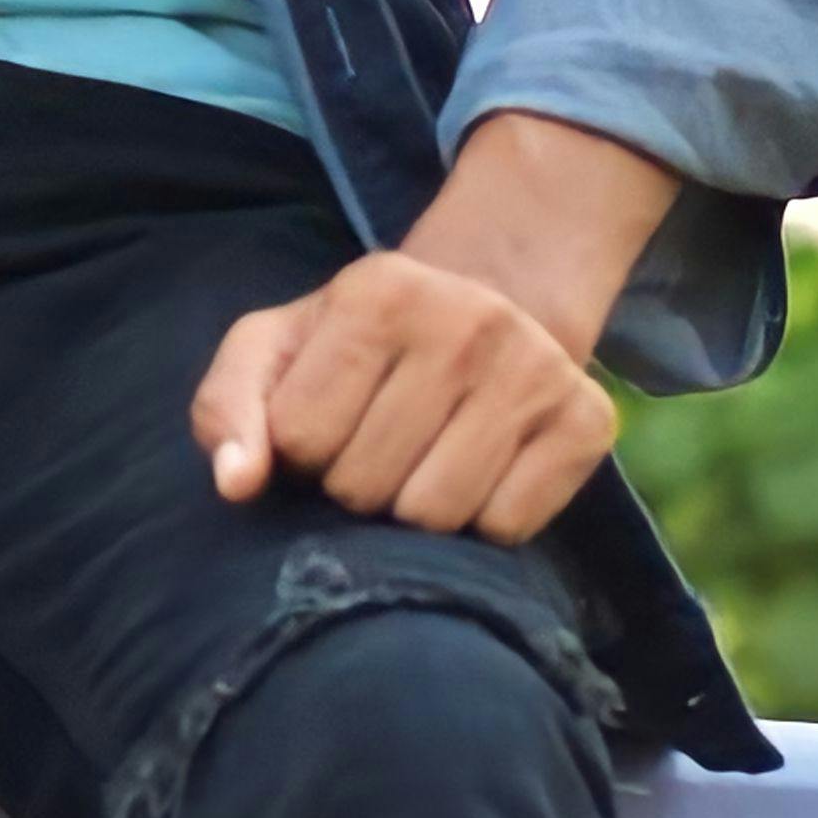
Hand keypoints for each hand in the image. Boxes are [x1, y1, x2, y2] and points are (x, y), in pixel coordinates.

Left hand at [191, 111, 675, 544]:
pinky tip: (478, 475)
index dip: (301, 451)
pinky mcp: (588, 421)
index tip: (328, 420)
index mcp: (379, 290)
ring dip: (411, 513)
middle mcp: (468, 319)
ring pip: (434, 516)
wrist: (490, 306)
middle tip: (379, 444)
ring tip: (420, 463)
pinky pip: (506, 527)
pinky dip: (480, 524)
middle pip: (364, 485)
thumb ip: (229, 408)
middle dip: (355, 484)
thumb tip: (236, 484)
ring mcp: (537, 368)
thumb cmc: (361, 344)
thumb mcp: (277, 350)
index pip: (300, 439)